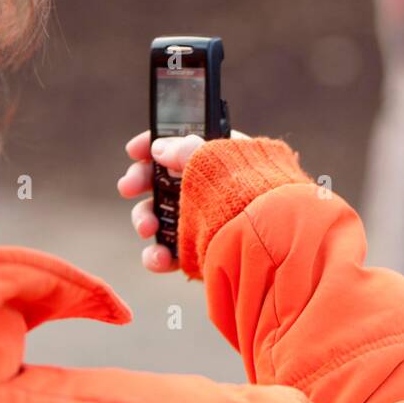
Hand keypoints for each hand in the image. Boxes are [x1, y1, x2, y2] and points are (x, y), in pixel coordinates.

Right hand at [117, 130, 248, 272]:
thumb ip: (185, 150)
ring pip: (164, 218)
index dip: (156, 144)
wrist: (276, 239)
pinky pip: (173, 253)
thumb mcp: (213, 158)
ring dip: (146, 220)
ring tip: (147, 227)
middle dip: (142, 183)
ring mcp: (208, 220)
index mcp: (221, 157)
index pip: (184, 144)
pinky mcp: (206, 251)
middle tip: (127, 187)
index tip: (134, 150)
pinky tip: (159, 258)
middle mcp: (213, 188)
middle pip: (166, 181)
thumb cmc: (249, 191)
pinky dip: (159, 256)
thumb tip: (159, 148)